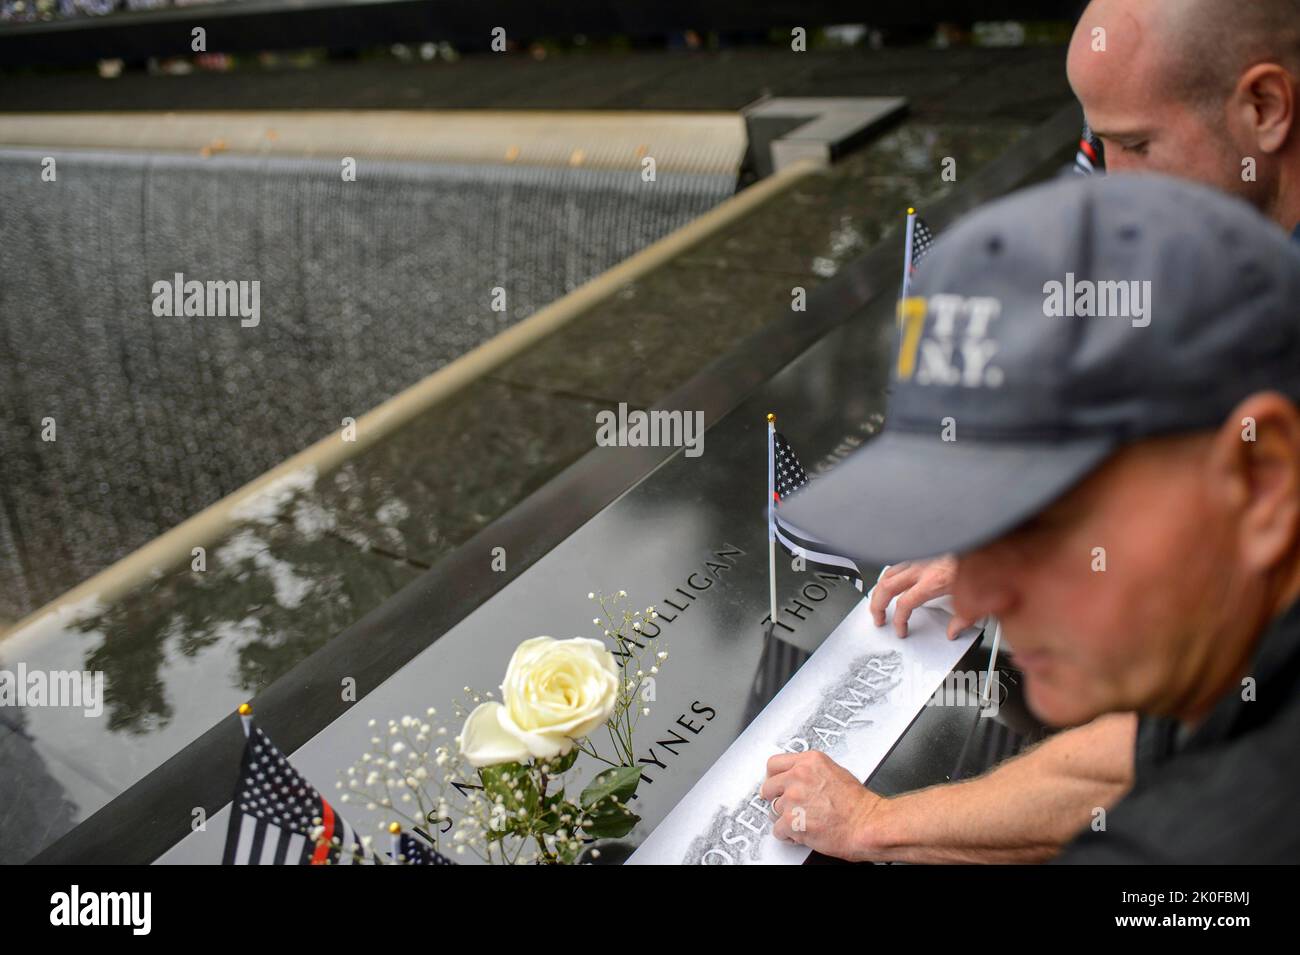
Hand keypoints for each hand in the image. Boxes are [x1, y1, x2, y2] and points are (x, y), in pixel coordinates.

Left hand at [760, 751, 883, 860]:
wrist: (867, 825)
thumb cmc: (858, 804)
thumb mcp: (835, 772)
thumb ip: (811, 771)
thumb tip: (797, 777)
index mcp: (809, 762)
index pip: (774, 764)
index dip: (773, 777)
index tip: (774, 784)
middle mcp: (798, 777)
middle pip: (768, 787)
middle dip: (775, 798)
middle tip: (786, 806)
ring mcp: (793, 799)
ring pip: (773, 810)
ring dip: (784, 818)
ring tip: (802, 821)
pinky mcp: (792, 821)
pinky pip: (777, 830)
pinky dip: (788, 836)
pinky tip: (801, 833)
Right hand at [870, 555, 972, 638]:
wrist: (984, 542)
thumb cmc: (979, 562)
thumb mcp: (974, 596)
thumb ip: (963, 618)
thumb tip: (954, 631)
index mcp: (931, 582)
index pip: (904, 605)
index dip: (899, 621)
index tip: (901, 629)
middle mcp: (920, 568)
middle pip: (886, 588)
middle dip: (877, 606)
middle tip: (878, 618)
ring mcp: (918, 558)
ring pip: (887, 573)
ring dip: (879, 590)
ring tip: (879, 601)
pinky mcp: (921, 551)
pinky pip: (897, 563)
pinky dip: (890, 575)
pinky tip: (893, 580)